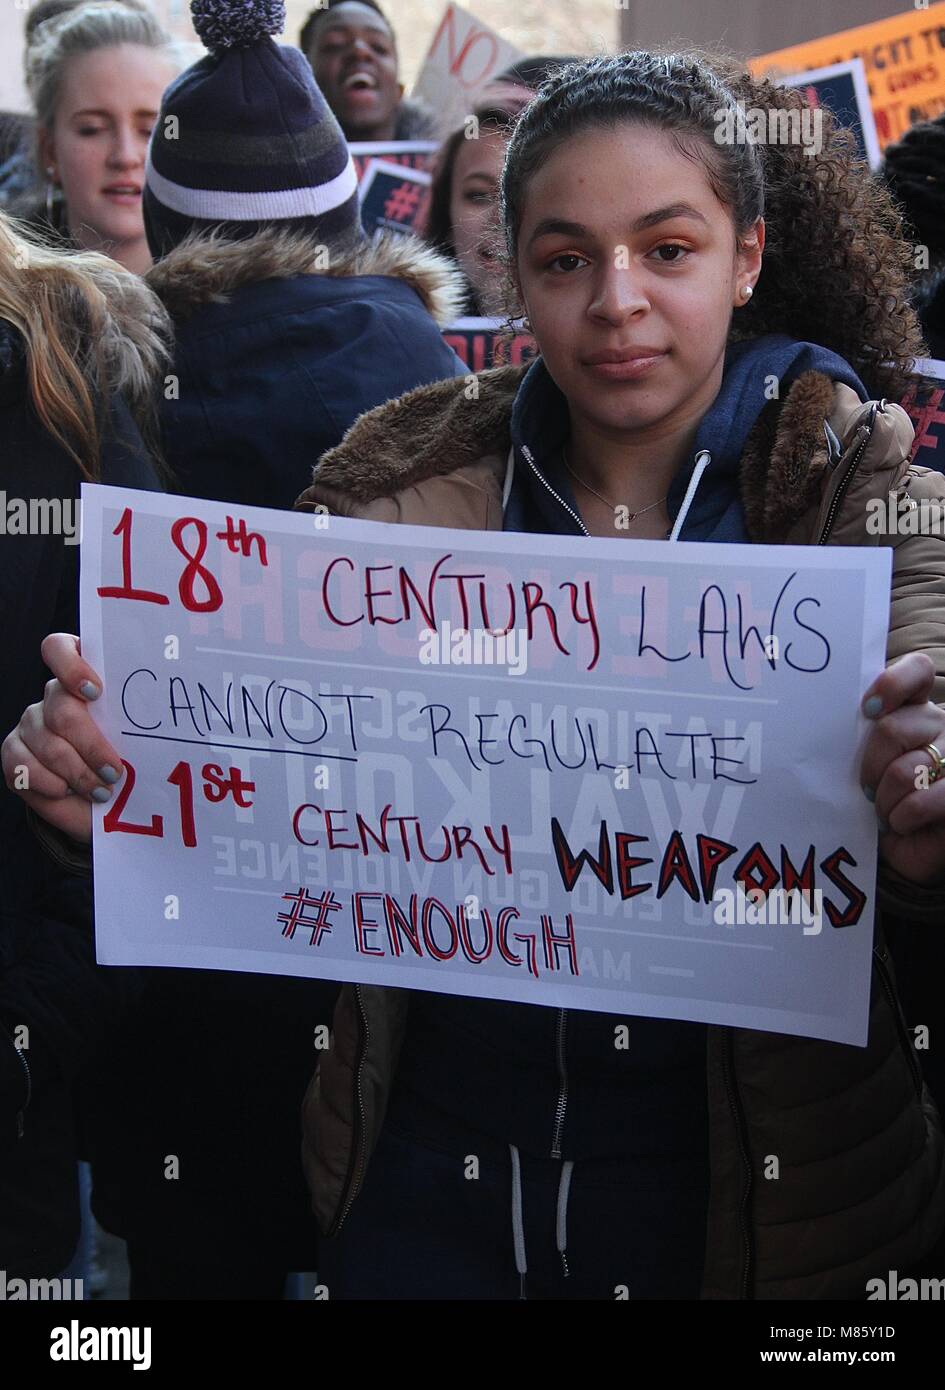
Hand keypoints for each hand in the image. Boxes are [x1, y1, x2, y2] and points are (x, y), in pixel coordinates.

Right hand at [1, 633, 123, 845]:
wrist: (102, 799)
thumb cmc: (129, 761)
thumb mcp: (141, 740)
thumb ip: (140, 725)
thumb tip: (165, 727)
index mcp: (84, 679)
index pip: (59, 649)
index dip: (72, 666)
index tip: (95, 692)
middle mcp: (53, 696)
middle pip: (62, 710)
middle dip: (91, 746)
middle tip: (114, 772)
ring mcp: (30, 724)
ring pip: (49, 744)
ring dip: (79, 774)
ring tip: (102, 790)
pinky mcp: (13, 754)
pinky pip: (24, 768)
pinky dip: (52, 785)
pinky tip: (68, 791)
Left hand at [860, 652, 944, 886]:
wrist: (907, 843)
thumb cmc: (878, 798)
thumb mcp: (862, 762)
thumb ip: (855, 737)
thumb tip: (817, 725)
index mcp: (915, 709)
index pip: (917, 672)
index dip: (893, 684)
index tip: (869, 709)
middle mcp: (940, 725)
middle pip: (892, 729)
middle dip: (869, 766)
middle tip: (865, 788)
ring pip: (904, 770)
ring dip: (884, 799)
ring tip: (884, 811)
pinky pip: (920, 802)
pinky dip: (901, 818)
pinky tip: (902, 823)